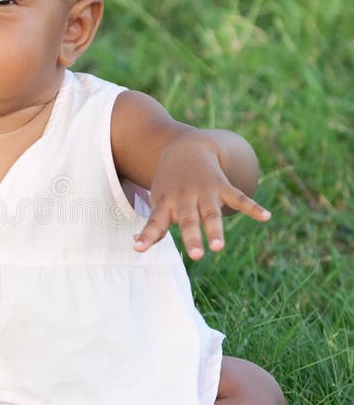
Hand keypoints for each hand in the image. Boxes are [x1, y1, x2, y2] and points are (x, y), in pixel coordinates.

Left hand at [133, 131, 270, 258]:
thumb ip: (154, 227)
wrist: (186, 148)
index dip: (147, 235)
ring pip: (212, 213)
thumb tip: (138, 247)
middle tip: (196, 255)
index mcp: (166, 203)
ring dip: (216, 229)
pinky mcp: (223, 187)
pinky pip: (239, 198)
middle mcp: (185, 198)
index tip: (138, 248)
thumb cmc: (170, 185)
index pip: (155, 222)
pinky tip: (266, 216)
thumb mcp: (158, 202)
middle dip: (192, 237)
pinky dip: (252, 207)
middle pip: (188, 220)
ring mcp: (205, 192)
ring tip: (219, 247)